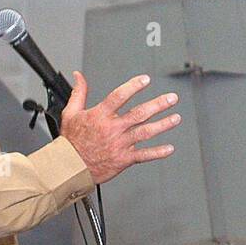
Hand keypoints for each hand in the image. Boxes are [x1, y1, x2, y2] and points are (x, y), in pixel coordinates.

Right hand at [59, 72, 179, 184]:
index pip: (119, 96)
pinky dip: (157, 152)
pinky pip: (144, 156)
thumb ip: (79, 93)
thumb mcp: (71, 113)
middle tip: (171, 98)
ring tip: (176, 118)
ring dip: (163, 125)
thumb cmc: (70, 142)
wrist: (69, 168)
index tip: (145, 80)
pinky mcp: (123, 159)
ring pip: (145, 132)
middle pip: (139, 114)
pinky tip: (169, 148)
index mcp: (100, 116)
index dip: (133, 86)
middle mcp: (112, 129)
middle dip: (158, 105)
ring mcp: (119, 144)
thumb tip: (79, 76)